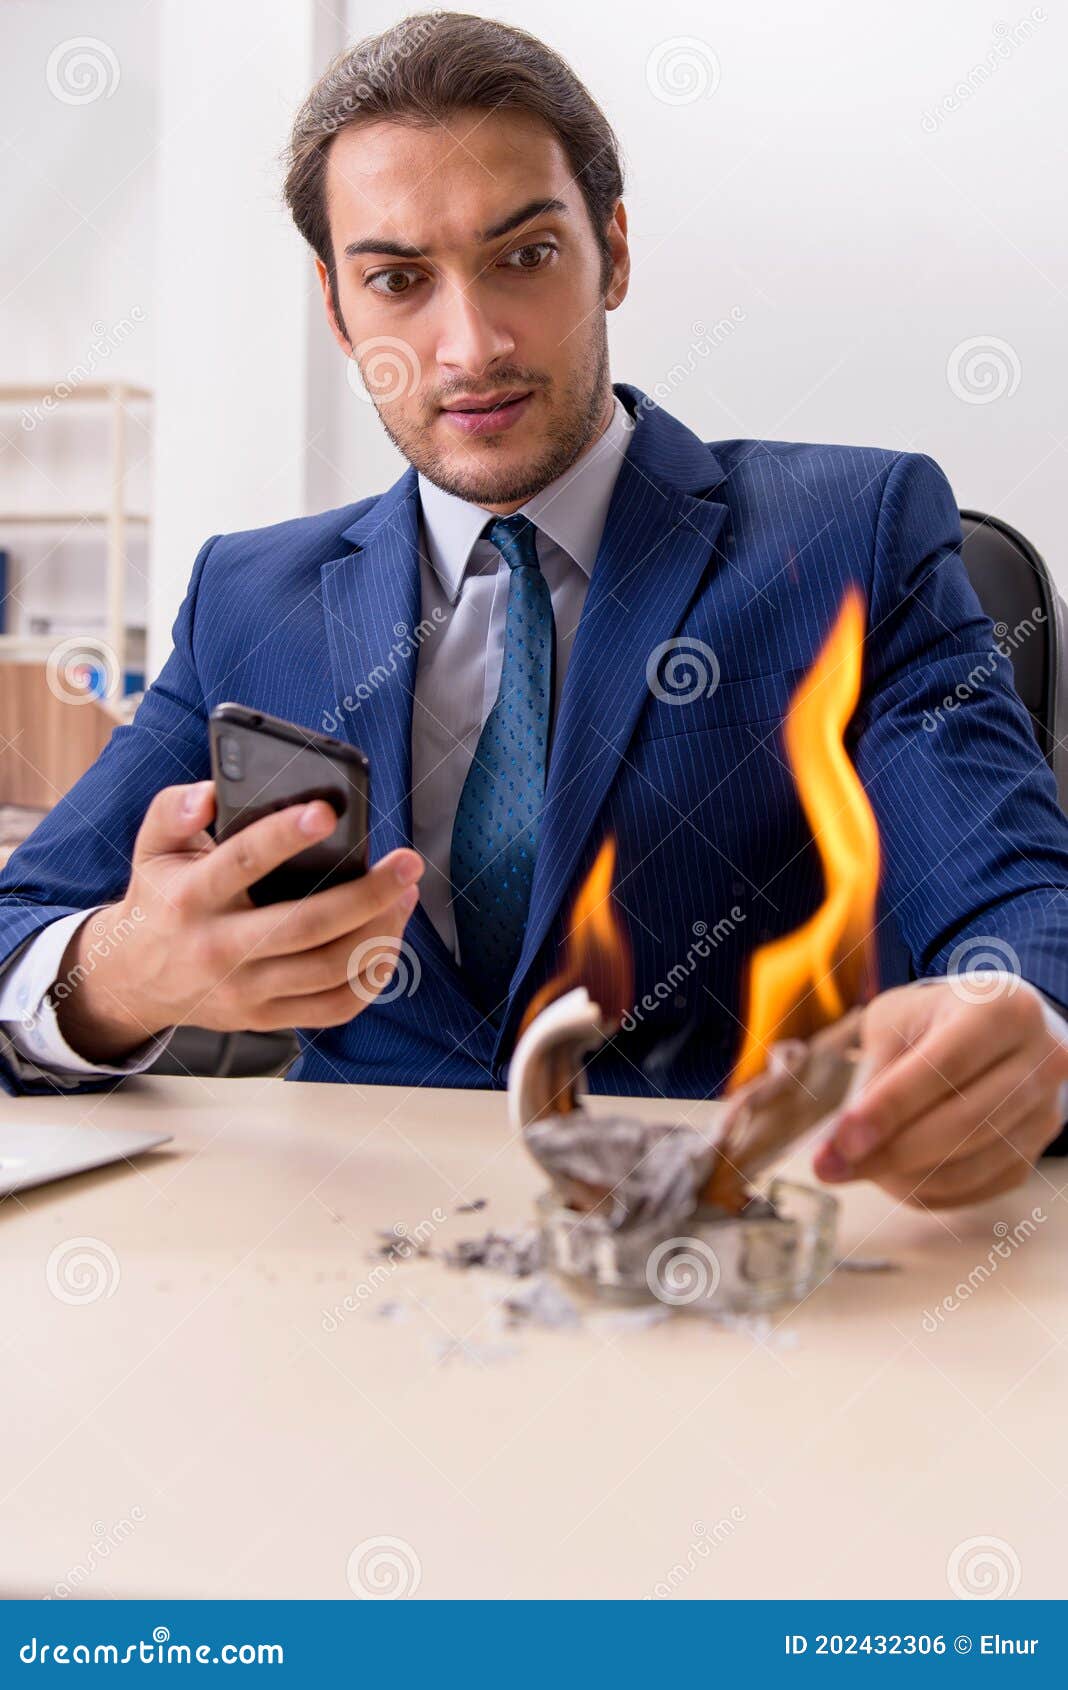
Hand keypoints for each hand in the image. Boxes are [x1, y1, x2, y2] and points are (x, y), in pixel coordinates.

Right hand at [54, 780, 424, 1062]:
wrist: (134, 980)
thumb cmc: (160, 899)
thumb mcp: (152, 848)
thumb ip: (175, 809)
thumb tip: (212, 793)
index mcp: (190, 898)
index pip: (242, 862)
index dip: (285, 835)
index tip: (328, 812)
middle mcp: (218, 949)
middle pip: (306, 926)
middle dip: (368, 894)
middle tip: (406, 864)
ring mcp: (245, 991)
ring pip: (330, 969)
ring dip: (380, 931)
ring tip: (405, 894)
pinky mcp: (266, 1018)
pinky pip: (335, 1007)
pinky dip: (372, 976)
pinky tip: (389, 939)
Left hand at [811, 978, 1067, 1208]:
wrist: (991, 1030)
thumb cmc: (934, 1019)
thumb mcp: (897, 1019)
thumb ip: (875, 1069)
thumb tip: (841, 1141)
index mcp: (1003, 1010)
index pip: (945, 1066)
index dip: (890, 1107)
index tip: (842, 1140)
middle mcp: (1041, 1061)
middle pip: (964, 1123)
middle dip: (889, 1152)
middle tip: (831, 1167)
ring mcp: (1045, 1111)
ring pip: (970, 1164)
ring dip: (903, 1177)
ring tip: (853, 1169)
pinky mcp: (1035, 1151)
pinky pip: (976, 1188)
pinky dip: (926, 1190)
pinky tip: (890, 1176)